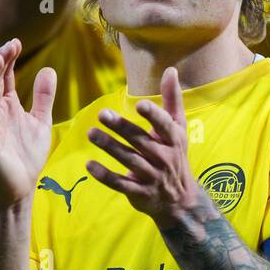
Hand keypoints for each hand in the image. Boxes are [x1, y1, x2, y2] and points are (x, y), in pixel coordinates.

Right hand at [0, 39, 56, 203]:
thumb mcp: (41, 121)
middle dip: (1, 61)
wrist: (20, 187)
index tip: (17, 41)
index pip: (5, 76)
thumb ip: (43, 97)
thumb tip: (48, 69)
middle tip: (11, 44)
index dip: (9, 59)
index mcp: (8, 106)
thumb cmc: (27, 155)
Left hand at [85, 67, 203, 222]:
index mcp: (174, 139)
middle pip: (141, 141)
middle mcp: (164, 158)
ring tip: (91, 134)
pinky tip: (89, 165)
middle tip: (102, 114)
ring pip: (129, 161)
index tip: (139, 105)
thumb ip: (172, 99)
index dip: (153, 115)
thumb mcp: (179, 128)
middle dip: (122, 128)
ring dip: (110, 147)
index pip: (164, 125)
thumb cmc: (176, 155)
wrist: (180, 200)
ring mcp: (152, 177)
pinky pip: (121, 184)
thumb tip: (171, 70)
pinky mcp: (139, 193)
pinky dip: (105, 176)